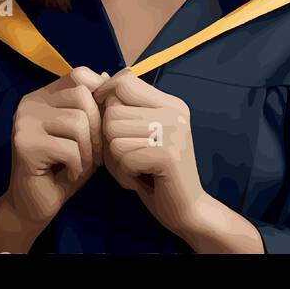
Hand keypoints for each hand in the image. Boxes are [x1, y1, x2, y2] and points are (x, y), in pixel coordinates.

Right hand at [4, 67, 107, 227]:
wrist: (35, 206)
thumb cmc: (66, 168)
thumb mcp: (88, 134)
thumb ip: (100, 106)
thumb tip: (124, 72)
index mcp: (43, 96)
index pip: (79, 75)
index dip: (100, 96)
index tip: (104, 125)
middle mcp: (30, 103)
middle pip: (82, 96)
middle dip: (98, 128)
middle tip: (96, 154)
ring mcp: (23, 122)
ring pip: (78, 122)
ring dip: (89, 151)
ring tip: (83, 165)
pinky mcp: (24, 144)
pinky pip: (69, 148)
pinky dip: (78, 165)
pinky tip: (71, 174)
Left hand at [93, 70, 207, 237]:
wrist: (188, 210)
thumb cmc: (156, 174)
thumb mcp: (140, 135)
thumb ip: (123, 110)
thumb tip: (101, 78)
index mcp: (170, 103)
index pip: (125, 81)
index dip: (105, 97)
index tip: (102, 118)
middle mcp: (174, 112)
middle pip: (113, 110)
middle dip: (109, 137)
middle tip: (126, 157)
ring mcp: (173, 131)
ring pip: (113, 133)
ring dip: (116, 157)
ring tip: (134, 168)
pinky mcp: (167, 155)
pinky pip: (122, 156)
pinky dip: (124, 173)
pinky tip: (140, 178)